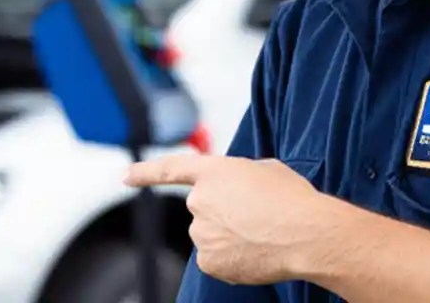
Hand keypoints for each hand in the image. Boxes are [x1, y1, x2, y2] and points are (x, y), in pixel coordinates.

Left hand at [124, 154, 337, 284]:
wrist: (305, 233)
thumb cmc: (292, 199)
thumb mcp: (265, 170)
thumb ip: (239, 176)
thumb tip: (237, 192)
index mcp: (213, 171)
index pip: (170, 169)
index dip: (145, 173)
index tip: (125, 177)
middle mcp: (199, 201)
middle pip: (203, 209)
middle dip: (223, 213)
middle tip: (256, 217)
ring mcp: (201, 233)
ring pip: (210, 236)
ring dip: (229, 236)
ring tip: (261, 234)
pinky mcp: (208, 261)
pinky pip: (216, 259)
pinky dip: (232, 259)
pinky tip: (255, 252)